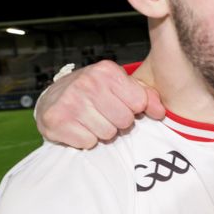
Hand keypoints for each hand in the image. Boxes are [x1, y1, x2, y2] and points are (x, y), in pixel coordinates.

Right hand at [36, 60, 162, 148]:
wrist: (53, 98)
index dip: (133, 109)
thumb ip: (146, 96)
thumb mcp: (121, 86)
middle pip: (125, 121)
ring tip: (91, 120)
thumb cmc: (94, 92)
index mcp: (107, 71)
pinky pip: (88, 142)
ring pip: (107, 134)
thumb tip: (160, 112)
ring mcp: (70, 101)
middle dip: (118, 122)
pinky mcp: (57, 120)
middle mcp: (87, 82)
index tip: (121, 104)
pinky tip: (78, 127)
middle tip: (104, 114)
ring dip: (102, 132)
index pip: (139, 103)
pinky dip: (85, 139)